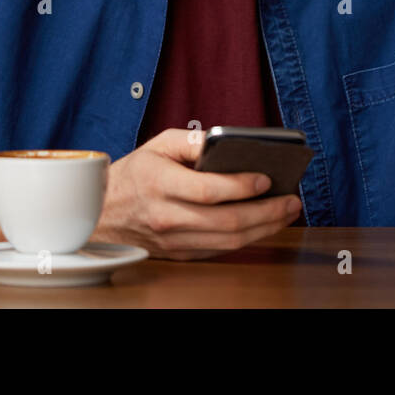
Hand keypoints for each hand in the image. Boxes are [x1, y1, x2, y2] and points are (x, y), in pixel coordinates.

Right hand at [89, 129, 302, 260]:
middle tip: (292, 200)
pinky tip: (264, 224)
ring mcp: (173, 240)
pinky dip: (247, 239)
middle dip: (267, 212)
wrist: (102, 212)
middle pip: (226, 222)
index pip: (208, 191)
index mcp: (159, 184)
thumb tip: (226, 142)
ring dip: (264, 229)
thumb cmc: (135, 173)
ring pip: (228, 241)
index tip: (266, 179)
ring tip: (286, 213)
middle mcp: (166, 217)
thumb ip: (192, 140)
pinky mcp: (179, 254)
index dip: (241, 186)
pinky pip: (220, 250)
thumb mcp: (158, 144)